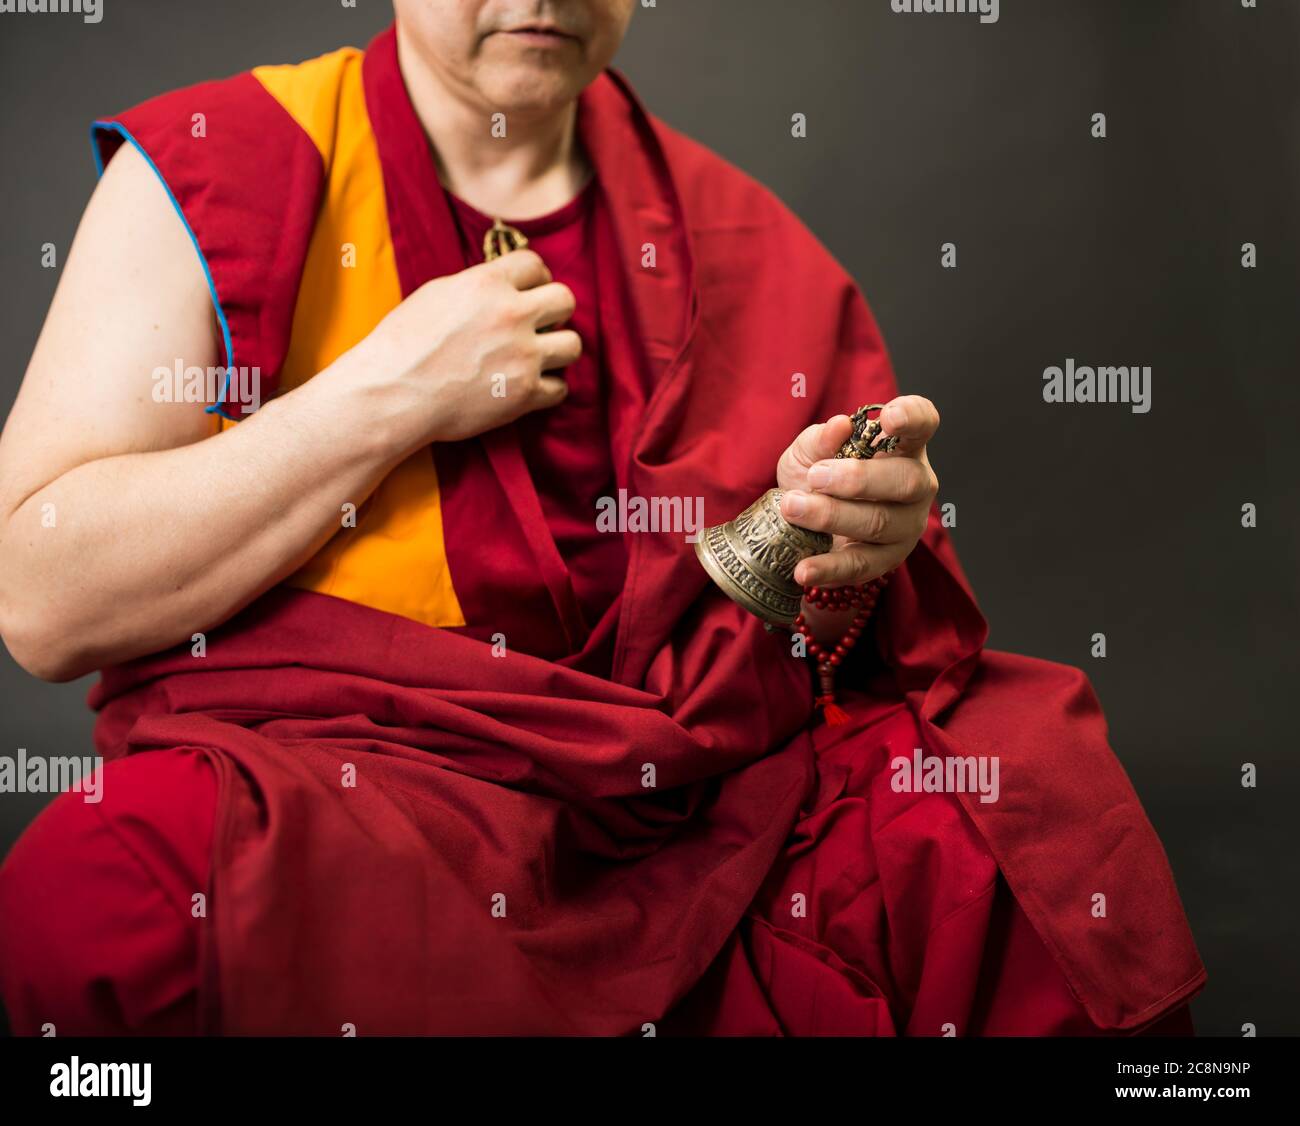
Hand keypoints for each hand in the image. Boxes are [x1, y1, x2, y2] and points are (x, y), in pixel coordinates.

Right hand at [356, 249, 580, 448]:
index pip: (535, 264)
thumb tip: (501, 285)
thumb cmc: (403, 343)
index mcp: (488, 283)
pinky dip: (547, 388)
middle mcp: (512, 315)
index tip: (531, 291)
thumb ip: (477, 286)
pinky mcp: (525, 394)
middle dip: (555, 310)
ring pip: (573, 345)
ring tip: (539, 356)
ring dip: (558, 349)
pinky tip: (528, 385)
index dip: (536, 277)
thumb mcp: (437, 294)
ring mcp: (523, 356)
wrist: (394, 393)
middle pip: (565, 300)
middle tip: (540, 323)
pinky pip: (560, 388)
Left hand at [775, 396, 939, 586]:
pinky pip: (861, 566)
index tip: (889, 418)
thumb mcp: (807, 453)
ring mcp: (906, 525)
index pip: (923, 423)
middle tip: (815, 476)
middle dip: (858, 479)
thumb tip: (838, 427)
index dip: (912, 417)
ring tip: (792, 508)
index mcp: (903, 446)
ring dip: (832, 516)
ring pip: (880, 523)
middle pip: (907, 481)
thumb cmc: (814, 477)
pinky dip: (830, 568)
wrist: (801, 526)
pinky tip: (803, 568)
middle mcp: (915, 485)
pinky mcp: (886, 561)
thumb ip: (819, 439)